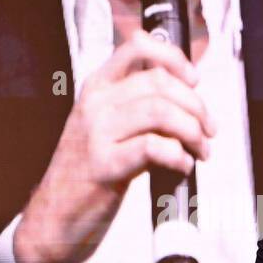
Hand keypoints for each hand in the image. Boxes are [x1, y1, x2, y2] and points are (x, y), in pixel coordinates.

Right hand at [13, 29, 215, 262]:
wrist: (55, 216)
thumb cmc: (86, 172)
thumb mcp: (104, 126)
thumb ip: (136, 106)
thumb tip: (186, 94)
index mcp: (96, 88)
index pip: (137, 47)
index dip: (174, 58)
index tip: (193, 80)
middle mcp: (95, 104)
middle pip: (159, 82)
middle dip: (196, 105)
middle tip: (208, 129)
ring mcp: (97, 134)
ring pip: (161, 112)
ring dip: (192, 131)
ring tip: (200, 150)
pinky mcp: (105, 165)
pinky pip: (154, 147)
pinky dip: (178, 155)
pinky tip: (181, 165)